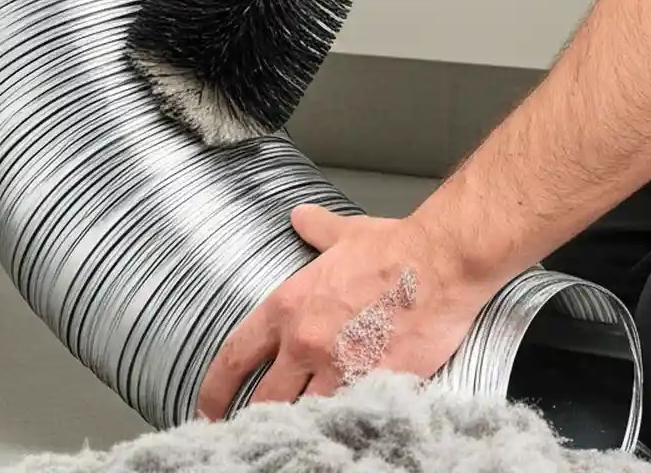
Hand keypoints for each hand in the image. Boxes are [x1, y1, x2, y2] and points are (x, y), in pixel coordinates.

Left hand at [195, 204, 501, 419]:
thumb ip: (317, 231)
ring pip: (306, 413)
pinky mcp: (377, 384)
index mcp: (288, 307)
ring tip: (301, 432)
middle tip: (253, 430)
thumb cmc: (397, 248)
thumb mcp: (345, 235)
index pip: (235, 356)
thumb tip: (301, 218)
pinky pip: (350, 416)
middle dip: (257, 416)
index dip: (216, 388)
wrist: (441, 261)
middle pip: (266, 398)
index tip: (208, 406)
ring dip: (304, 421)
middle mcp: (305, 342)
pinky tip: (344, 429)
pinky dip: (344, 424)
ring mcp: (340, 368)